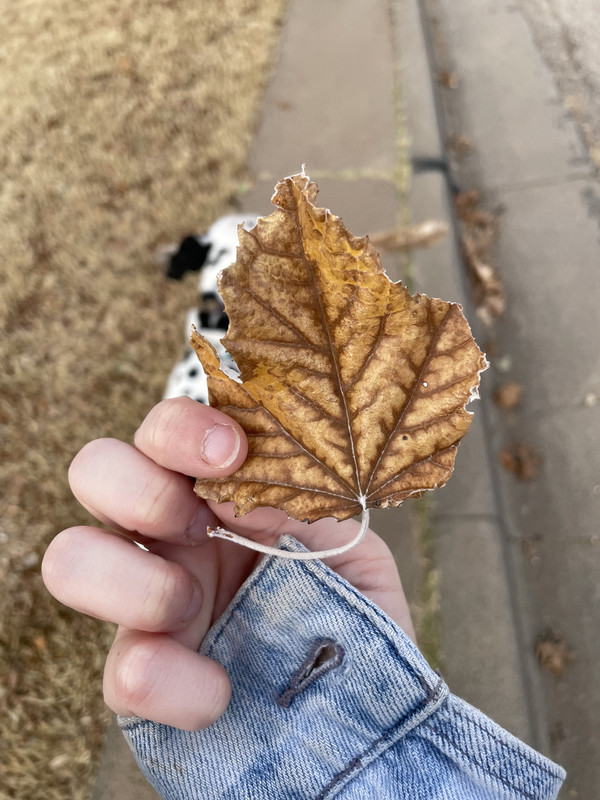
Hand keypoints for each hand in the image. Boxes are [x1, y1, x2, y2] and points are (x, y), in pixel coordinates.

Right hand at [42, 397, 413, 730]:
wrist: (366, 690)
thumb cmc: (348, 595)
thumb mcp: (341, 535)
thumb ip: (299, 498)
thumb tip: (240, 486)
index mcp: (214, 489)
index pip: (165, 429)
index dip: (181, 428)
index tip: (231, 453)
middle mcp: (168, 534)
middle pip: (94, 470)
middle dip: (138, 489)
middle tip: (197, 522)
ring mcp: (146, 604)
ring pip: (68, 559)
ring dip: (131, 578)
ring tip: (192, 602)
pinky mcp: (143, 680)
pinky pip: (120, 674)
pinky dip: (170, 682)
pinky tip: (221, 691)